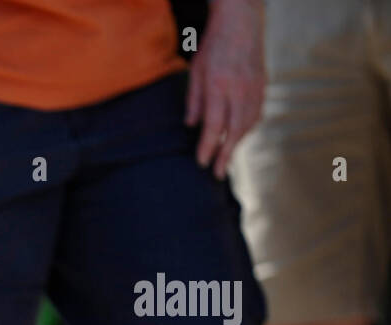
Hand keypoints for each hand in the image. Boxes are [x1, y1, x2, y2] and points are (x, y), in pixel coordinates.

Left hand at [185, 0, 265, 178]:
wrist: (242, 22)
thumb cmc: (214, 46)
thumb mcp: (196, 70)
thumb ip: (194, 100)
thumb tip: (191, 126)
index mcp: (219, 85)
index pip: (214, 124)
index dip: (208, 146)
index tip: (202, 162)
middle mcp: (239, 89)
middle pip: (234, 130)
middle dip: (225, 154)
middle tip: (217, 173)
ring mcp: (254, 87)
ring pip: (248, 124)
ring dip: (236, 143)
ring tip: (225, 157)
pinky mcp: (263, 85)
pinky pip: (256, 113)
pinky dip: (247, 128)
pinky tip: (238, 136)